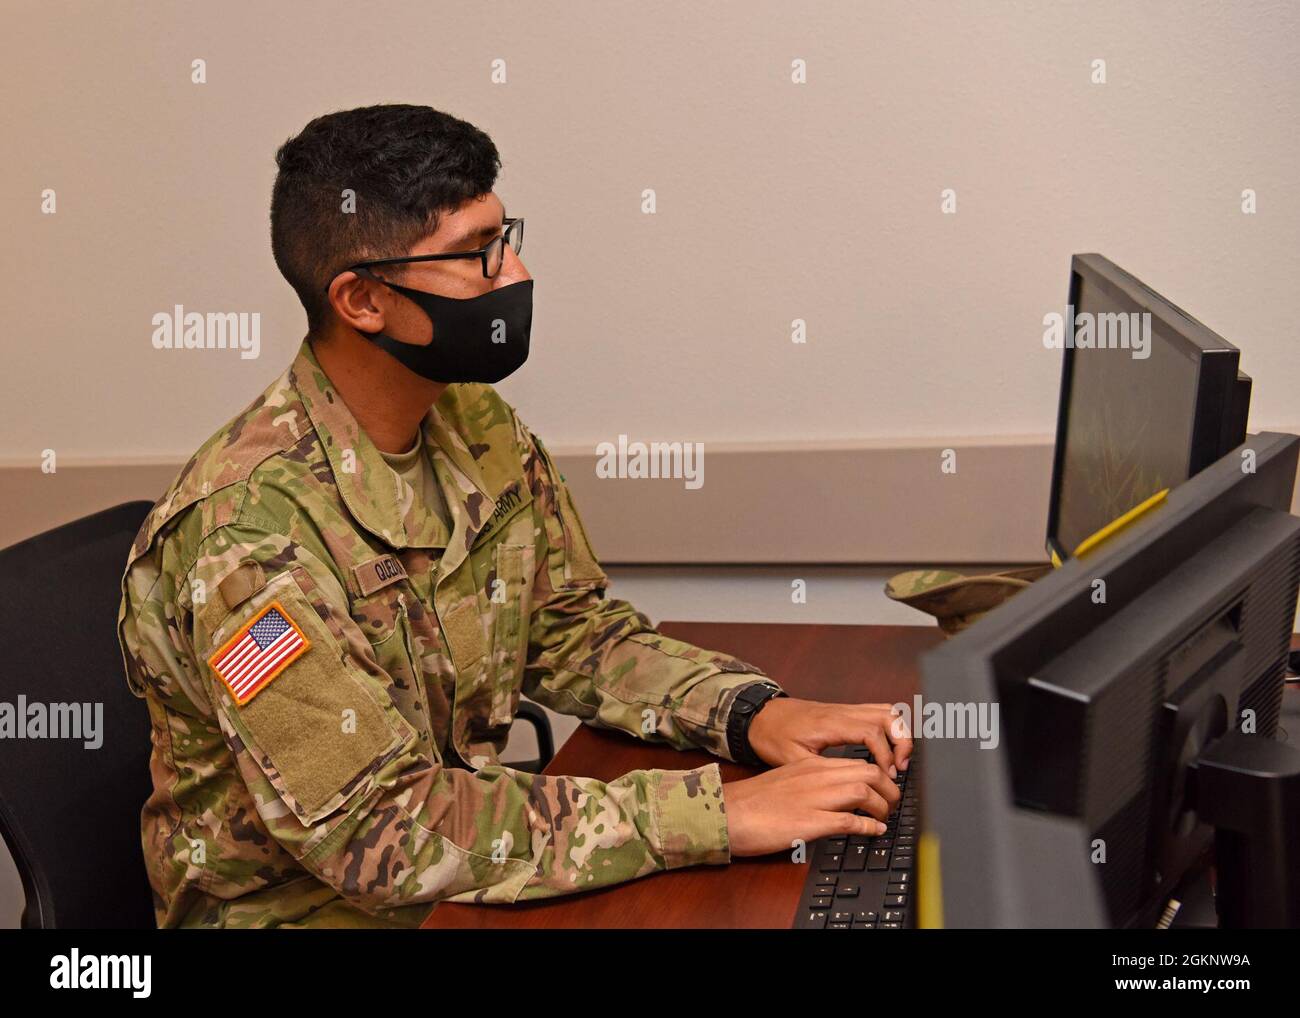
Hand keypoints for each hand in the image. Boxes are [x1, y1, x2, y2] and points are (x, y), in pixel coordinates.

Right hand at [722, 756, 900, 855]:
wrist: (726, 812)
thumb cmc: (753, 802)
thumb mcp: (787, 782)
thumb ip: (812, 784)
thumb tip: (837, 797)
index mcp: (810, 766)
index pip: (859, 763)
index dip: (881, 777)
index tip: (886, 791)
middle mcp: (816, 777)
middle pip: (869, 772)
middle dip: (890, 789)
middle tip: (893, 804)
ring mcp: (813, 798)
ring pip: (864, 791)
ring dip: (882, 807)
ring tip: (885, 819)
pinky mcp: (808, 821)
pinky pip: (849, 820)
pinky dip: (868, 827)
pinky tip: (873, 832)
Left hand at [745, 697, 913, 773]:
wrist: (759, 715)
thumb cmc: (772, 735)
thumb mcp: (791, 759)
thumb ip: (821, 773)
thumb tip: (847, 790)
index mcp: (830, 723)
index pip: (871, 732)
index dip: (885, 754)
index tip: (888, 775)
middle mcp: (842, 712)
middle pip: (888, 715)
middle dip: (902, 741)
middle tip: (901, 768)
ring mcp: (845, 709)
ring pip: (886, 710)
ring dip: (899, 734)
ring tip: (898, 761)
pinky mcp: (844, 712)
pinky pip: (876, 712)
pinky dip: (889, 728)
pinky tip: (886, 749)